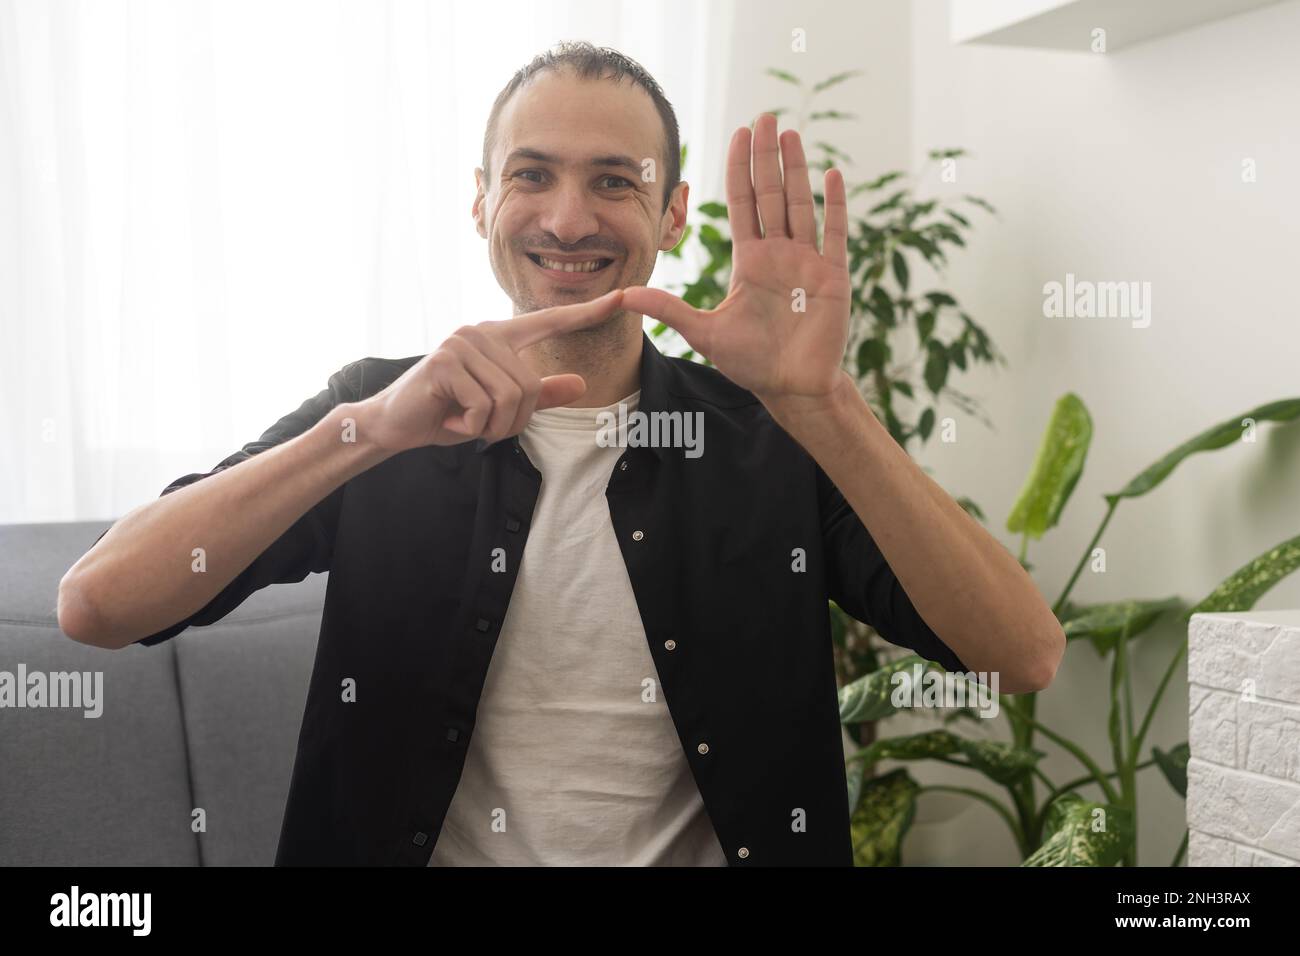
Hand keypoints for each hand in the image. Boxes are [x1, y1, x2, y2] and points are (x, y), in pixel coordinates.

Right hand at [355, 289, 624, 452]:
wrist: (396, 425)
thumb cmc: (448, 412)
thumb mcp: (501, 408)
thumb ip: (540, 395)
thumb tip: (582, 384)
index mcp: (500, 338)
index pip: (550, 321)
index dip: (588, 312)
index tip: (625, 298)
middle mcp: (482, 332)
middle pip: (530, 386)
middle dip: (510, 421)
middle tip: (479, 424)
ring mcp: (462, 343)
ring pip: (510, 398)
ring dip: (490, 426)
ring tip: (464, 421)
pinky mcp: (445, 362)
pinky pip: (485, 407)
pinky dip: (471, 426)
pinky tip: (449, 419)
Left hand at [622, 114, 851, 403]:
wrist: (790, 387)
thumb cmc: (751, 362)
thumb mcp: (703, 332)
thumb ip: (668, 308)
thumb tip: (623, 295)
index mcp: (751, 261)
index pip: (744, 205)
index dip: (740, 169)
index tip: (738, 134)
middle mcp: (779, 254)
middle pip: (771, 195)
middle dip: (766, 157)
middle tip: (764, 116)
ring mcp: (808, 262)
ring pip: (801, 205)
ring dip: (796, 170)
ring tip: (790, 134)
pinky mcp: (833, 277)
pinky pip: (835, 234)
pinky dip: (834, 205)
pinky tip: (831, 175)